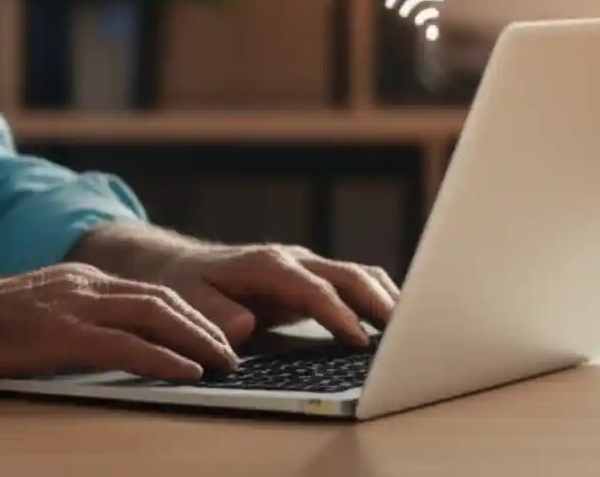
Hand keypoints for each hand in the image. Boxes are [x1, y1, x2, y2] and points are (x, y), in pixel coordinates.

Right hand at [0, 263, 239, 383]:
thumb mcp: (34, 313)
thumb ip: (70, 321)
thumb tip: (99, 344)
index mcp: (79, 279)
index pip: (145, 291)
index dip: (184, 311)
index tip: (208, 333)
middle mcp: (85, 285)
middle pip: (162, 298)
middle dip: (203, 323)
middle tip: (229, 350)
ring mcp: (76, 306)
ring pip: (155, 315)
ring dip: (196, 339)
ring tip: (222, 361)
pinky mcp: (65, 335)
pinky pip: (128, 345)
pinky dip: (164, 357)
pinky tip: (187, 371)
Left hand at [152, 243, 401, 345]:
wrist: (183, 267)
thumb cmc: (186, 287)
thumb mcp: (187, 300)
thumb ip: (214, 314)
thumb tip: (245, 326)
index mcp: (265, 264)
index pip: (311, 288)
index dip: (338, 313)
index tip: (359, 340)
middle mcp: (292, 260)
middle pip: (347, 274)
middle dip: (379, 302)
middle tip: (408, 335)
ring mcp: (307, 267)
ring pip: (359, 276)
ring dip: (387, 299)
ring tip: (416, 331)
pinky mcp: (315, 279)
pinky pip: (356, 285)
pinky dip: (380, 300)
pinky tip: (397, 325)